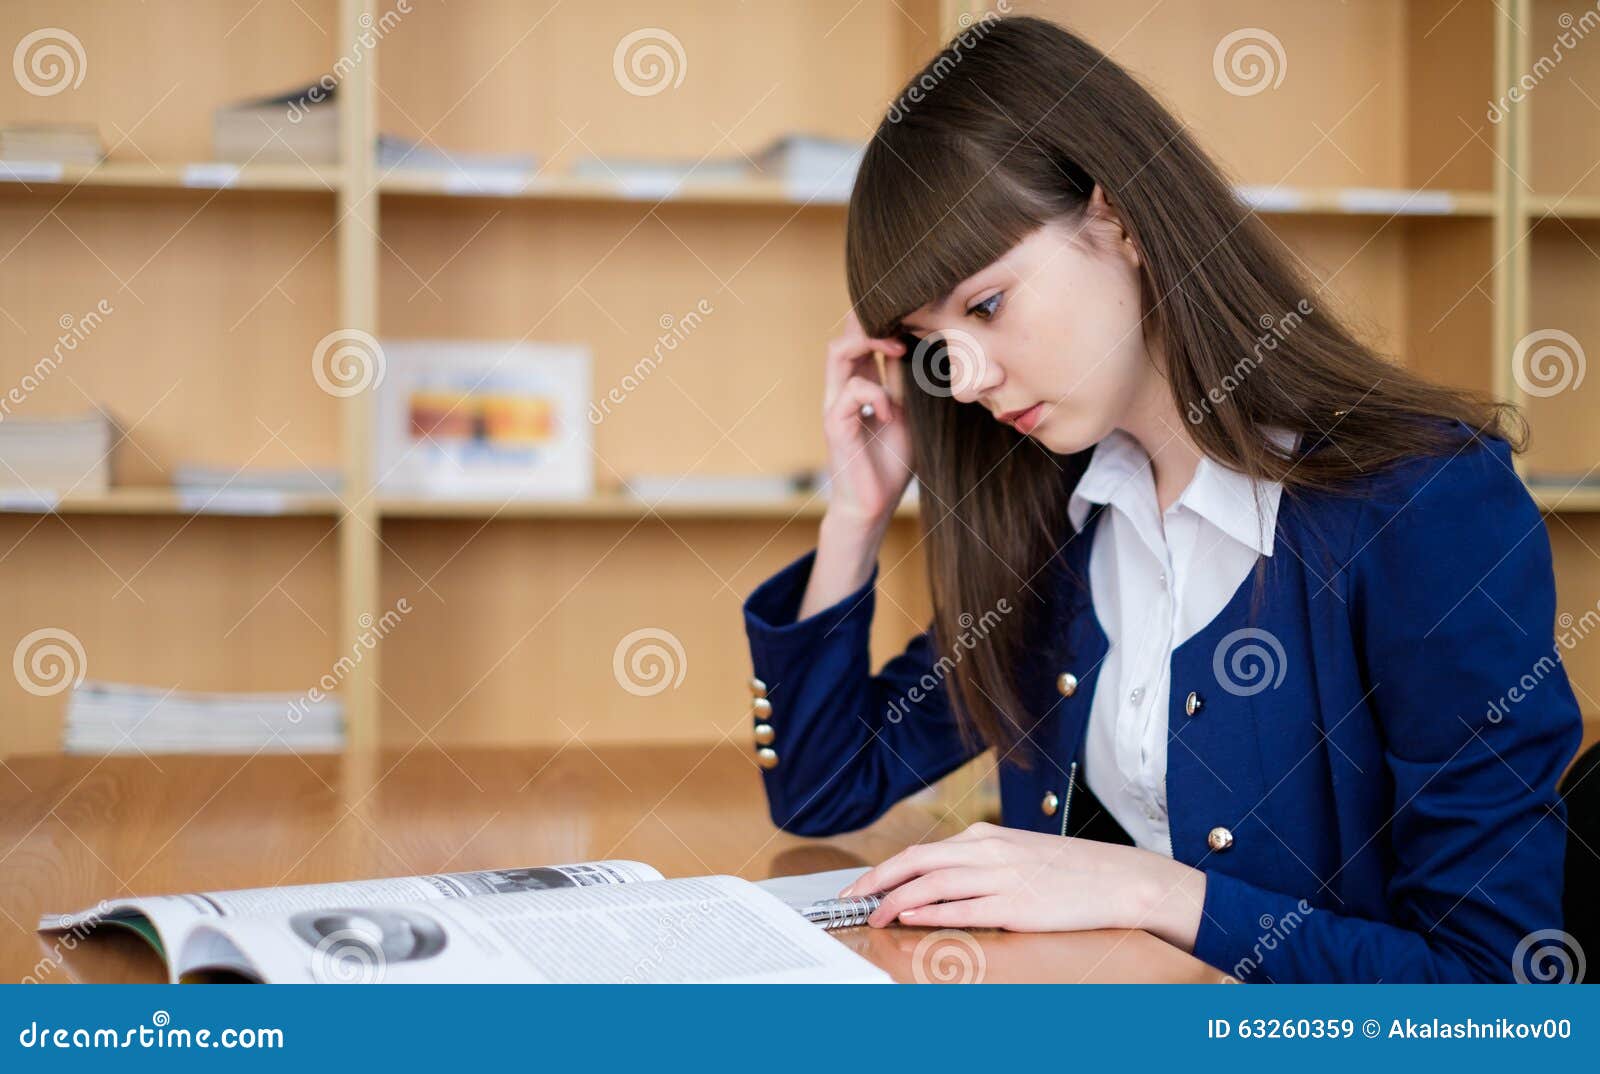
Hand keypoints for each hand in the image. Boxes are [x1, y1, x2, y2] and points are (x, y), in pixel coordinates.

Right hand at [820, 311, 912, 529]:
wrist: (873, 506)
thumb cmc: (889, 464)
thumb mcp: (905, 416)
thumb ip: (903, 387)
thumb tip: (917, 352)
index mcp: (858, 388)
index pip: (858, 341)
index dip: (876, 322)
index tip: (908, 316)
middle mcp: (841, 392)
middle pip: (843, 337)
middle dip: (869, 322)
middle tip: (902, 324)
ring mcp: (835, 407)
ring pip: (838, 353)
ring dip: (869, 344)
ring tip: (897, 350)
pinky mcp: (835, 426)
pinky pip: (851, 391)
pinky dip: (876, 396)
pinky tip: (889, 414)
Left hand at [838, 822, 1207, 952]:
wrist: (1118, 879)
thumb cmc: (1068, 871)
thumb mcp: (1017, 855)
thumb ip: (978, 863)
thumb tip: (937, 882)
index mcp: (984, 837)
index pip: (921, 851)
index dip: (885, 869)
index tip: (860, 886)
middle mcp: (986, 850)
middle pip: (915, 861)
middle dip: (876, 881)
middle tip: (850, 900)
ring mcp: (999, 876)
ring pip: (931, 883)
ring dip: (896, 900)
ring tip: (873, 916)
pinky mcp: (1014, 904)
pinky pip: (961, 908)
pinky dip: (931, 913)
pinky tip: (911, 919)